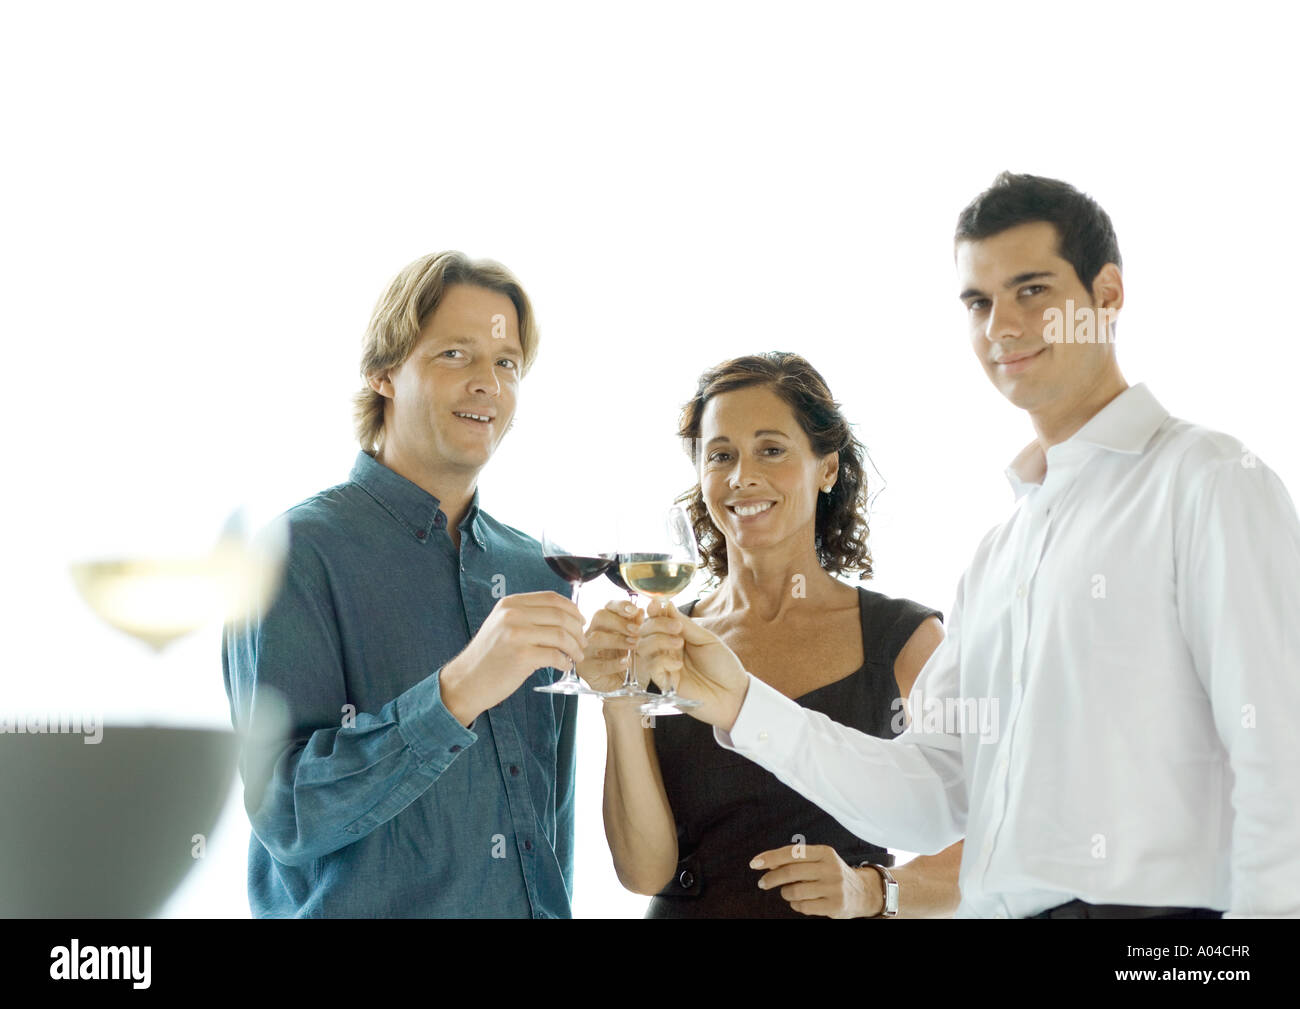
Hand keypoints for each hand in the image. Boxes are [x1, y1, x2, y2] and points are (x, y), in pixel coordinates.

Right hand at [441, 591, 586, 725]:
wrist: (467, 681)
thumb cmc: (489, 657)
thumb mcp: (503, 625)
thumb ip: (528, 616)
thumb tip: (565, 616)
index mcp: (510, 603)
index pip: (551, 598)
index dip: (572, 609)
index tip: (581, 621)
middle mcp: (512, 614)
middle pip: (561, 615)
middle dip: (578, 630)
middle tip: (583, 643)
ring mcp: (516, 634)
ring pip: (562, 635)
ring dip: (575, 648)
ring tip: (576, 657)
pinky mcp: (521, 656)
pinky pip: (555, 655)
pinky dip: (565, 662)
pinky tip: (563, 666)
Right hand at [575, 599, 642, 693]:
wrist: (621, 684)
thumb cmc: (626, 657)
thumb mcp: (634, 641)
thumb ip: (637, 626)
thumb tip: (640, 611)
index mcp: (605, 623)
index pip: (609, 607)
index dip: (620, 606)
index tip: (634, 610)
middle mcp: (593, 632)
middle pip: (600, 617)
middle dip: (619, 622)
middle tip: (636, 631)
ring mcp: (587, 650)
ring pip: (596, 638)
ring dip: (617, 640)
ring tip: (634, 645)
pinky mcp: (587, 668)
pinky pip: (599, 664)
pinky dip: (614, 663)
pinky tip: (626, 662)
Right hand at [635, 598, 748, 729]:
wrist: (733, 694)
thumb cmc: (724, 666)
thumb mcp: (707, 640)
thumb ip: (685, 625)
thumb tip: (667, 605)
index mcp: (677, 636)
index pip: (658, 620)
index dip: (654, 611)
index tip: (656, 604)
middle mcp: (667, 649)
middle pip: (645, 632)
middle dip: (656, 624)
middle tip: (676, 628)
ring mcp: (664, 666)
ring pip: (643, 647)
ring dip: (658, 640)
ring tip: (679, 643)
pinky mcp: (663, 683)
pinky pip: (651, 667)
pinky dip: (662, 661)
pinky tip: (678, 664)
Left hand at [750, 844, 884, 918]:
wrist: (862, 892)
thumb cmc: (832, 874)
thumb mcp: (819, 860)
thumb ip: (796, 860)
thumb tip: (766, 863)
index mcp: (825, 852)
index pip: (792, 853)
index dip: (770, 857)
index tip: (754, 863)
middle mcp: (831, 868)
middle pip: (790, 873)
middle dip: (771, 878)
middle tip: (762, 883)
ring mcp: (834, 888)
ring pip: (794, 891)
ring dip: (785, 893)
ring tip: (788, 892)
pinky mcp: (835, 906)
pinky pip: (803, 906)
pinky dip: (795, 904)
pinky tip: (800, 901)